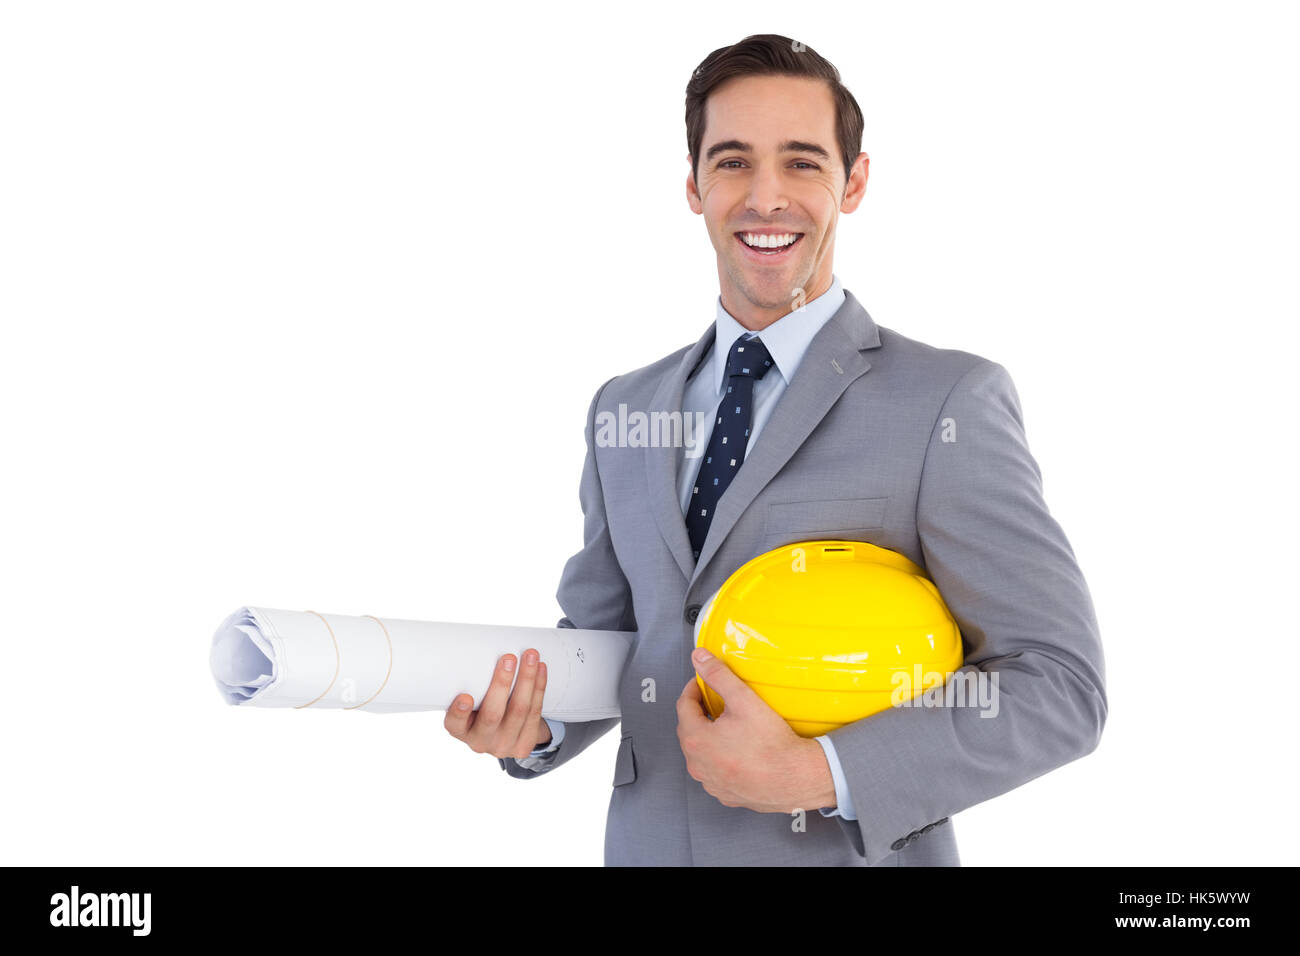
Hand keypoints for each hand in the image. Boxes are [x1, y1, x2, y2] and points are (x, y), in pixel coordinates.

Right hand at [444, 648, 551, 759]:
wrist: (506, 734)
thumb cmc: (482, 708)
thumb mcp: (471, 702)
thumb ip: (472, 684)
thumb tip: (482, 646)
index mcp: (461, 731)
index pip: (454, 724)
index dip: (459, 712)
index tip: (465, 696)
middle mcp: (480, 742)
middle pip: (492, 714)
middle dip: (502, 684)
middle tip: (508, 658)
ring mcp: (504, 746)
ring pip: (519, 710)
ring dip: (527, 679)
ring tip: (530, 655)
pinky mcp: (525, 744)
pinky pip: (535, 712)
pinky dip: (539, 687)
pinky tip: (540, 669)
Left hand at [677, 647, 836, 813]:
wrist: (796, 777)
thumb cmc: (772, 744)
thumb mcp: (743, 700)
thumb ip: (718, 675)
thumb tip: (700, 659)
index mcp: (696, 740)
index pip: (683, 706)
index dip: (693, 689)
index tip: (702, 683)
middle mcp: (698, 765)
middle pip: (689, 731)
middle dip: (699, 713)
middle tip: (715, 702)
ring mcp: (711, 783)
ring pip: (701, 754)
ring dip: (708, 738)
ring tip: (727, 727)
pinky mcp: (725, 795)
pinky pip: (715, 773)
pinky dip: (720, 760)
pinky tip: (737, 752)